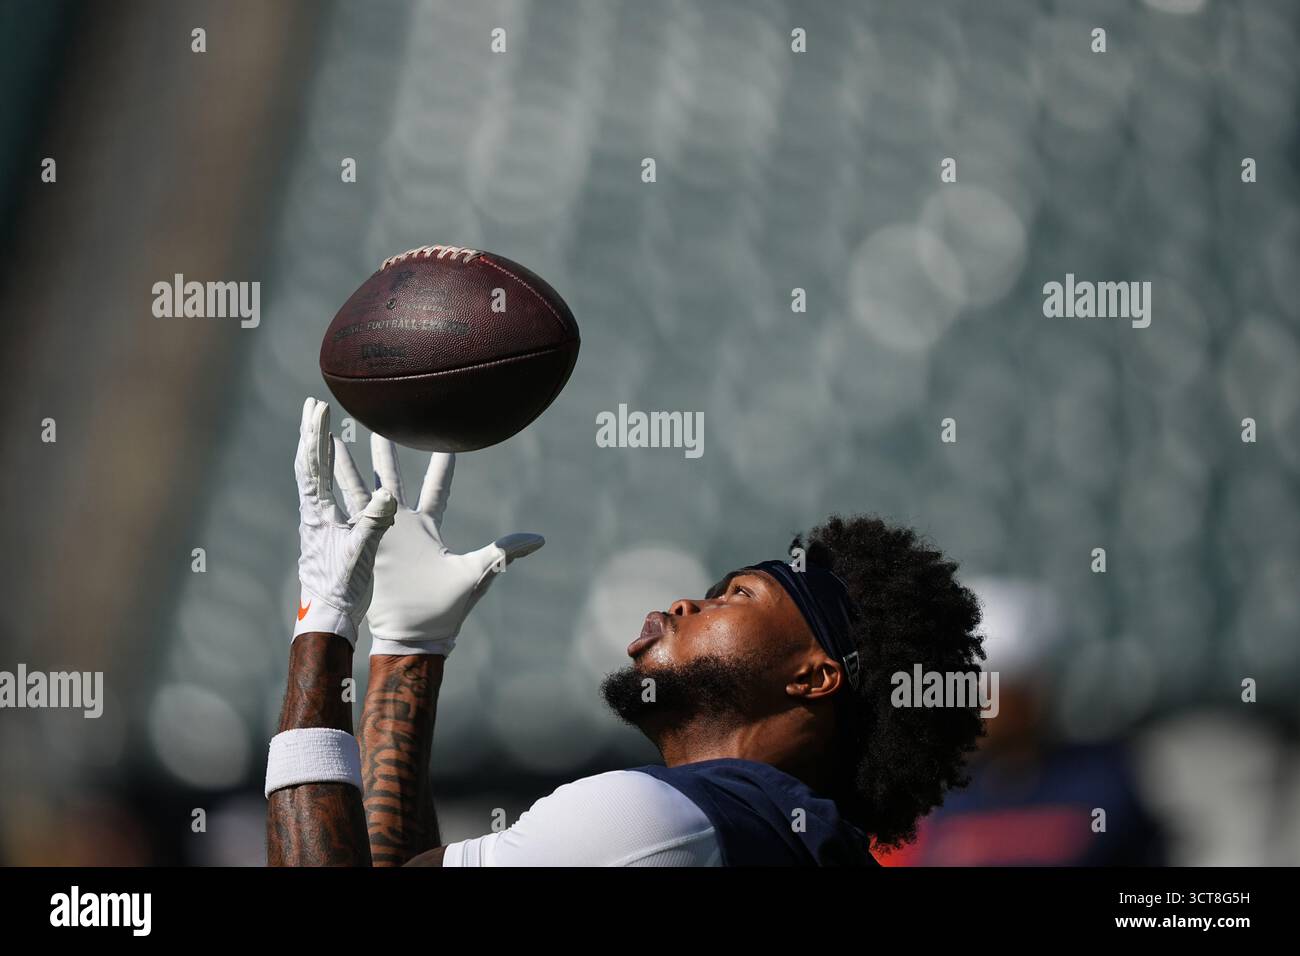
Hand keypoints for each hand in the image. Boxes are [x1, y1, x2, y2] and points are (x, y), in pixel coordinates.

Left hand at [293, 398, 396, 645]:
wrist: (327, 617)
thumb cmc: (342, 588)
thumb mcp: (362, 553)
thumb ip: (374, 522)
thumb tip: (386, 494)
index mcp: (317, 515)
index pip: (312, 466)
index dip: (316, 436)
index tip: (319, 409)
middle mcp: (311, 513)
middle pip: (307, 463)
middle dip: (311, 433)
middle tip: (313, 405)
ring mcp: (316, 522)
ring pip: (314, 477)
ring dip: (319, 449)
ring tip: (322, 428)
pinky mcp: (325, 532)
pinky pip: (324, 493)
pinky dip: (328, 472)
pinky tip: (333, 470)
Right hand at [332, 434, 543, 656]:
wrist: (414, 635)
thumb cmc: (446, 610)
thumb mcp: (478, 572)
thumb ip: (504, 552)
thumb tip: (540, 539)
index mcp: (429, 527)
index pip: (437, 487)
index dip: (442, 464)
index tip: (447, 440)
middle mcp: (403, 526)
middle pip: (394, 479)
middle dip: (388, 452)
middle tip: (382, 422)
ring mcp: (379, 534)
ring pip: (363, 491)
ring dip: (351, 466)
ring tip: (338, 439)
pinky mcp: (361, 547)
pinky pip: (347, 515)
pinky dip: (336, 494)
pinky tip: (322, 474)